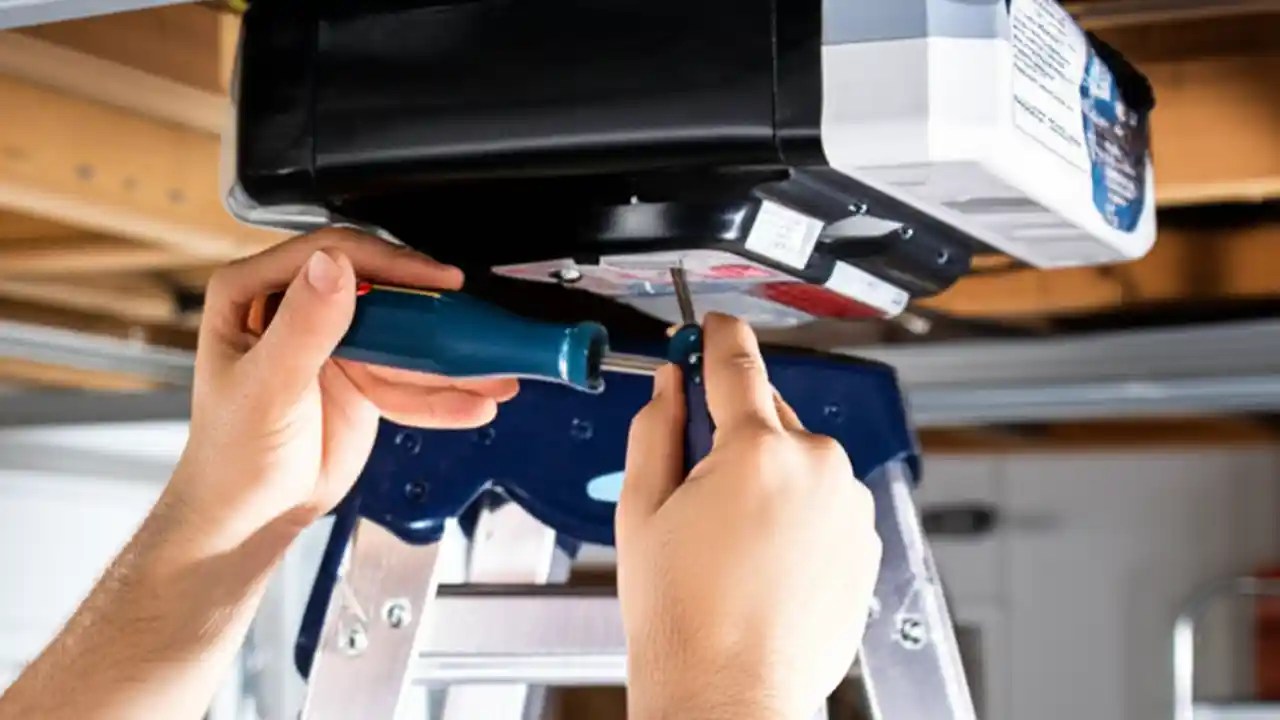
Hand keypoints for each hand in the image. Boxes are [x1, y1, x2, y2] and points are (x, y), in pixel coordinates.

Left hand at [166, 229, 518, 549]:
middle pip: (380, 291)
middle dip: (432, 313)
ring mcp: (334, 343)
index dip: (388, 263)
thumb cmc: (233, 454)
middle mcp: (296, 308)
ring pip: (404, 338)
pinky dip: (443, 395)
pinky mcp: (362, 378)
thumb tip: (335, 267)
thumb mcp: (268, 386)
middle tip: (472, 321)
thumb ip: (303, 327)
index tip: (433, 279)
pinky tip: (474, 402)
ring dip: (450, 360)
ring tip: (494, 373)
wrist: (249, 516)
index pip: (332, 256)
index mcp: (254, 292)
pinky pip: (410, 379)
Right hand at [616, 314, 880, 719]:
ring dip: (768, 476)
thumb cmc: (685, 619)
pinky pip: (825, 501)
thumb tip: (670, 385)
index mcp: (758, 451)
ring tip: (731, 541)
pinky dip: (797, 512)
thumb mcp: (642, 510)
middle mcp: (817, 468)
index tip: (713, 326)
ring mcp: (849, 506)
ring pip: (799, 460)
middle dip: (733, 433)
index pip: (736, 362)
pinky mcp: (866, 541)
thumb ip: (656, 429)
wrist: (729, 694)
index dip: (717, 336)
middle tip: (696, 484)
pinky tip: (764, 558)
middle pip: (769, 414)